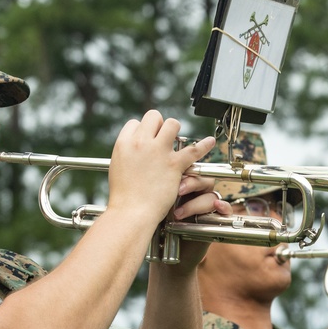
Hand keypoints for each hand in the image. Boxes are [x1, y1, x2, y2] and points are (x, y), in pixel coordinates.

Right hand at [106, 110, 222, 227]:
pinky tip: (210, 142)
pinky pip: (193, 149)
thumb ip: (128, 153)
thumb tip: (136, 148)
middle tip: (161, 139)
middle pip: (154, 117)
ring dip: (175, 131)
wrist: (131, 211)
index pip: (135, 123)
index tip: (147, 140)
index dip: (143, 131)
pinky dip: (204, 145)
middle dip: (159, 126)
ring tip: (176, 141)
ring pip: (172, 124)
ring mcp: (158, 151)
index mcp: (124, 143)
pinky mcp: (174, 164)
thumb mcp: (118, 167)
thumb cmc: (124, 195)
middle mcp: (141, 142)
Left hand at [167, 171, 232, 269]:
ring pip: (211, 196)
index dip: (184, 170)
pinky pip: (226, 209)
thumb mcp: (159, 207)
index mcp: (184, 186)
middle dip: (191, 183)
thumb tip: (159, 175)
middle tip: (177, 191)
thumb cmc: (161, 230)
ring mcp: (208, 207)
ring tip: (178, 215)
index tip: (172, 174)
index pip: (190, 170)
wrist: (169, 256)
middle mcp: (198, 194)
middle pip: (203, 179)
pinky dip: (223, 207)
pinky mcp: (217, 219)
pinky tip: (217, 208)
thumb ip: (163, 192)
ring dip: (196, 204)